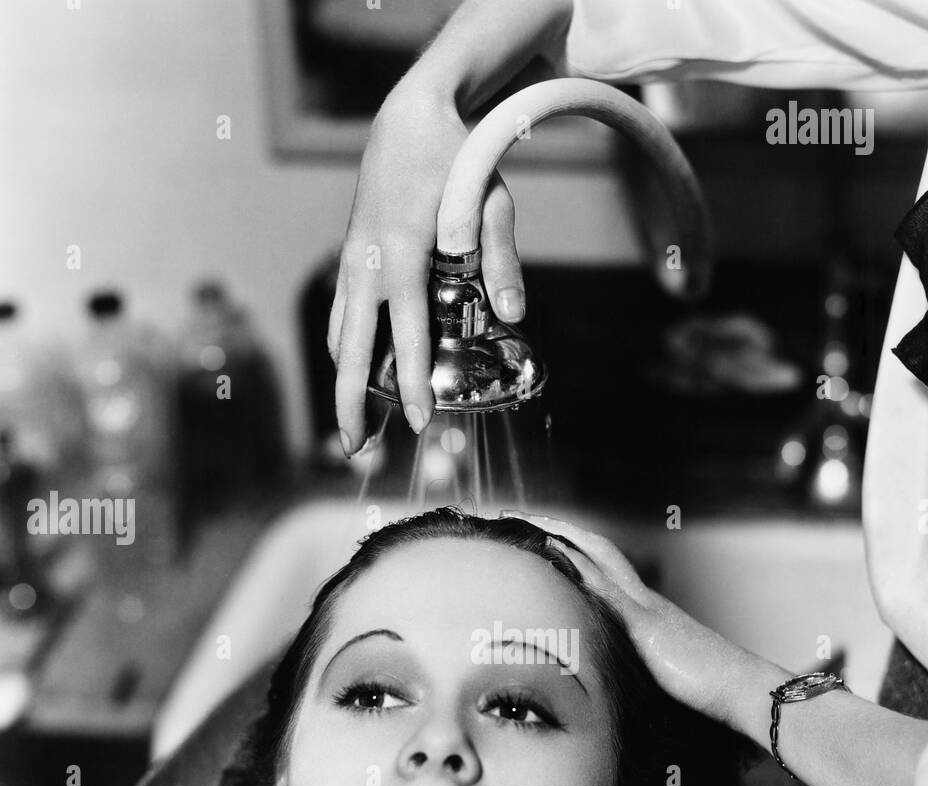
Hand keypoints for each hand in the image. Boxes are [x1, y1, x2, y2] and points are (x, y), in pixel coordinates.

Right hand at [328, 80, 525, 455]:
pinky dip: (344, 351)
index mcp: (402, 252)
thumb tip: (513, 313)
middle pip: (350, 349)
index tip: (418, 420)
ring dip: (344, 384)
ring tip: (355, 431)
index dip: (412, 380)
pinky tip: (355, 376)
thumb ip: (501, 256)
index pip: (406, 332)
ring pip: (338, 336)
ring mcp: (353, 260)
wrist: (409, 115)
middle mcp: (368, 262)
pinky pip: (339, 315)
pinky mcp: (350, 256)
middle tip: (358, 453)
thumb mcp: (490, 198)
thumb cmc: (457, 155)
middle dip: (350, 404)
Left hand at [501, 511, 747, 721]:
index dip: (576, 550)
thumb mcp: (668, 674)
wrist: (743, 690)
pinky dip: (578, 568)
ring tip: (525, 521)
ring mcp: (646, 610)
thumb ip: (644, 666)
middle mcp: (646, 601)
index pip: (606, 569)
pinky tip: (551, 553)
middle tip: (522, 515)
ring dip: (561, 537)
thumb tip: (620, 677)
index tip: (544, 538)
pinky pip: (605, 589)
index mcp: (650, 612)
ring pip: (597, 560)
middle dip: (560, 530)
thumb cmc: (712, 691)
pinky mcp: (646, 627)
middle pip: (598, 550)